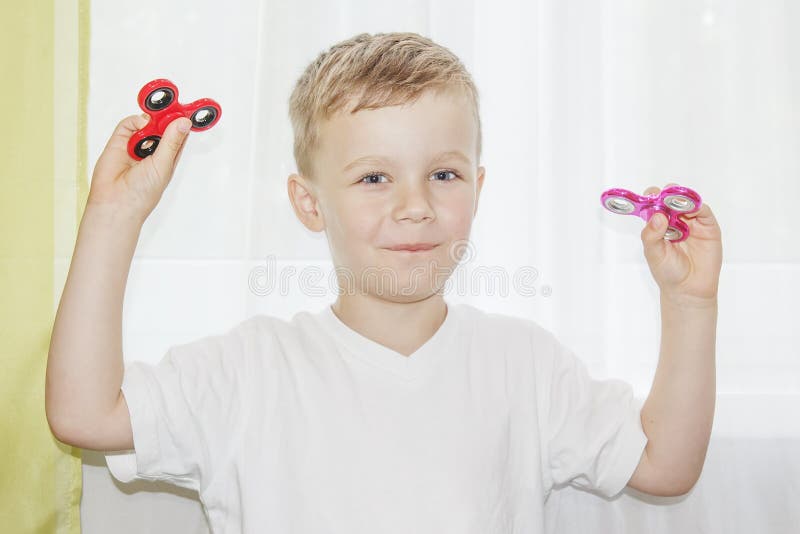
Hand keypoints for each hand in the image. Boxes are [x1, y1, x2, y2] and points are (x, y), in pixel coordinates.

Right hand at [87, 113, 191, 222]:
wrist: (115, 202)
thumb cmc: (143, 193)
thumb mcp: (164, 165)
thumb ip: (171, 142)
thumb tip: (183, 122)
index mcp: (169, 158)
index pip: (179, 135)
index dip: (183, 123)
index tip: (188, 110)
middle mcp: (153, 150)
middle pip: (163, 126)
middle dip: (167, 117)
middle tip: (171, 108)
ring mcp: (136, 145)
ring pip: (146, 123)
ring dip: (151, 120)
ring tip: (154, 124)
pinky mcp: (119, 142)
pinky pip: (128, 125)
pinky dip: (135, 121)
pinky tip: (140, 126)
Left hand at [640, 183, 722, 305]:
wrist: (689, 289)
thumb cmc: (668, 272)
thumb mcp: (654, 254)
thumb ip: (652, 235)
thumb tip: (657, 216)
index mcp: (657, 225)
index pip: (653, 205)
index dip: (651, 198)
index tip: (649, 196)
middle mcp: (674, 220)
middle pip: (670, 199)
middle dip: (666, 194)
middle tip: (663, 195)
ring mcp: (691, 222)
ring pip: (687, 202)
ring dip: (681, 198)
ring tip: (675, 203)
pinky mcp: (707, 226)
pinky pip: (704, 211)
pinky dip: (698, 206)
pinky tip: (691, 209)